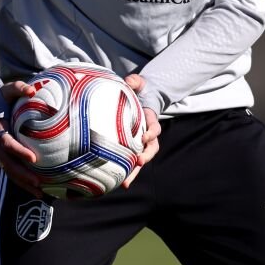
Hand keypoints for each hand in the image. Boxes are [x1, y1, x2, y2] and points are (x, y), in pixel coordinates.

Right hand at [0, 79, 43, 196]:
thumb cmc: (4, 97)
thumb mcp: (9, 89)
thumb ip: (20, 88)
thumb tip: (33, 90)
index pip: (7, 143)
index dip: (19, 151)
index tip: (33, 158)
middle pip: (8, 163)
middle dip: (22, 174)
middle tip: (38, 182)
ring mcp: (0, 152)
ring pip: (10, 171)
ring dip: (23, 183)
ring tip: (41, 193)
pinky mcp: (6, 156)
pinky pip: (14, 172)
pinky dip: (24, 182)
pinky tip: (40, 192)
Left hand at [122, 73, 161, 188]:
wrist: (138, 100)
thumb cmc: (136, 92)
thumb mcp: (138, 83)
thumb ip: (135, 81)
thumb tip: (130, 80)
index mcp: (149, 120)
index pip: (154, 128)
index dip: (151, 133)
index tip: (145, 136)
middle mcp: (147, 134)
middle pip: (150, 149)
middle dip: (145, 157)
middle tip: (138, 162)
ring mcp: (139, 143)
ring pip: (140, 160)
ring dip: (134, 172)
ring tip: (125, 183)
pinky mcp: (130, 148)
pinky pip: (127, 161)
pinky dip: (123, 172)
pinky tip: (110, 182)